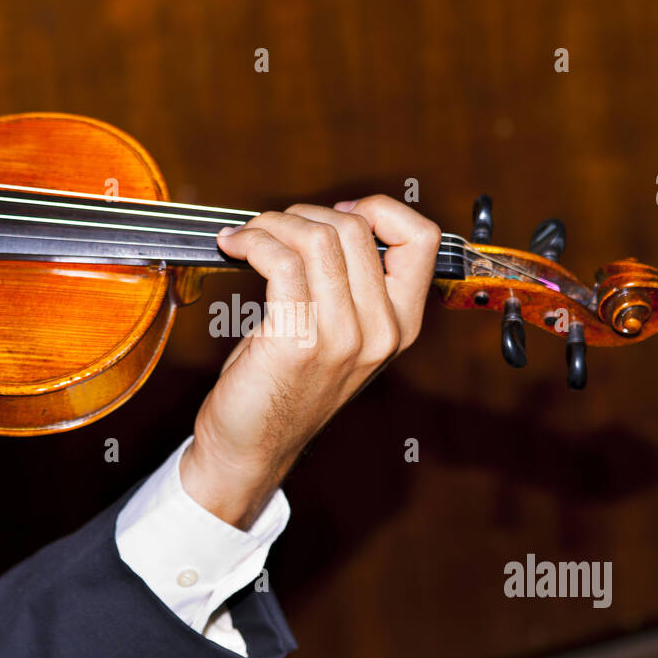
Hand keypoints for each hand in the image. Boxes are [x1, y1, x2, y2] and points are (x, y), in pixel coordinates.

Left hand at [181, 195, 440, 527]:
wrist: (251, 447)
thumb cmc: (283, 386)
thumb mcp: (337, 333)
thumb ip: (347, 284)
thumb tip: (320, 220)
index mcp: (400, 324)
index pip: (422, 239)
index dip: (379, 210)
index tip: (335, 215)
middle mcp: (381, 330)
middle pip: (356, 227)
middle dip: (303, 214)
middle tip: (271, 228)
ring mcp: (344, 337)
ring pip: (319, 238)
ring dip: (273, 223)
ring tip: (250, 236)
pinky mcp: (299, 339)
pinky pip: (282, 261)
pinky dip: (253, 241)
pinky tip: (235, 246)